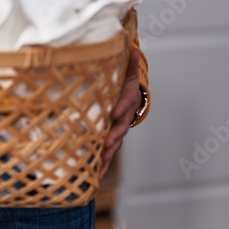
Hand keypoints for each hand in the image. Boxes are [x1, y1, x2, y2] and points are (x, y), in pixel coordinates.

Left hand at [100, 48, 140, 179]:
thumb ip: (129, 64)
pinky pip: (106, 154)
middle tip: (108, 144)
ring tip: (100, 169)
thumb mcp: (127, 73)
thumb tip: (134, 49)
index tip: (115, 112)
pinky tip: (94, 178)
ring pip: (113, 145)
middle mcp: (123, 118)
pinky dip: (101, 166)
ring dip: (107, 157)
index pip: (124, 103)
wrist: (131, 99)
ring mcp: (117, 131)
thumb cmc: (124, 85)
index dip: (121, 108)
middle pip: (120, 129)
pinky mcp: (110, 140)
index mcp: (126, 101)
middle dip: (113, 137)